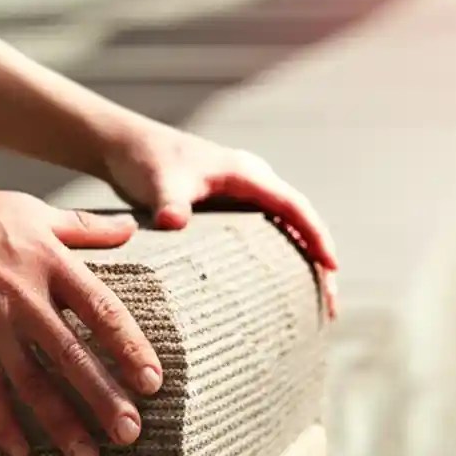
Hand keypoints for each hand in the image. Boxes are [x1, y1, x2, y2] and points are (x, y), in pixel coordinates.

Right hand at [0, 187, 161, 455]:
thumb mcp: (33, 211)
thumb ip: (84, 226)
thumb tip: (131, 230)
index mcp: (51, 263)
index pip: (102, 311)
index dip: (130, 347)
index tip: (153, 381)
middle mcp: (26, 298)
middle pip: (73, 355)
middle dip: (103, 397)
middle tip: (130, 433)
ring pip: (33, 382)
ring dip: (61, 423)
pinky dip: (3, 423)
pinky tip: (22, 452)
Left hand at [102, 123, 339, 317]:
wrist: (124, 147)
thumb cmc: (145, 160)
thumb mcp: (158, 182)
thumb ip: (170, 203)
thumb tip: (174, 223)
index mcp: (246, 173)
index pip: (294, 206)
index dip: (316, 236)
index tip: (331, 266)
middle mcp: (252, 183)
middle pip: (299, 223)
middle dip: (318, 261)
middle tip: (331, 306)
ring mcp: (243, 196)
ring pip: (285, 231)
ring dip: (302, 264)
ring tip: (315, 309)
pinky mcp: (228, 210)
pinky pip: (265, 237)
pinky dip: (279, 262)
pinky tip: (278, 292)